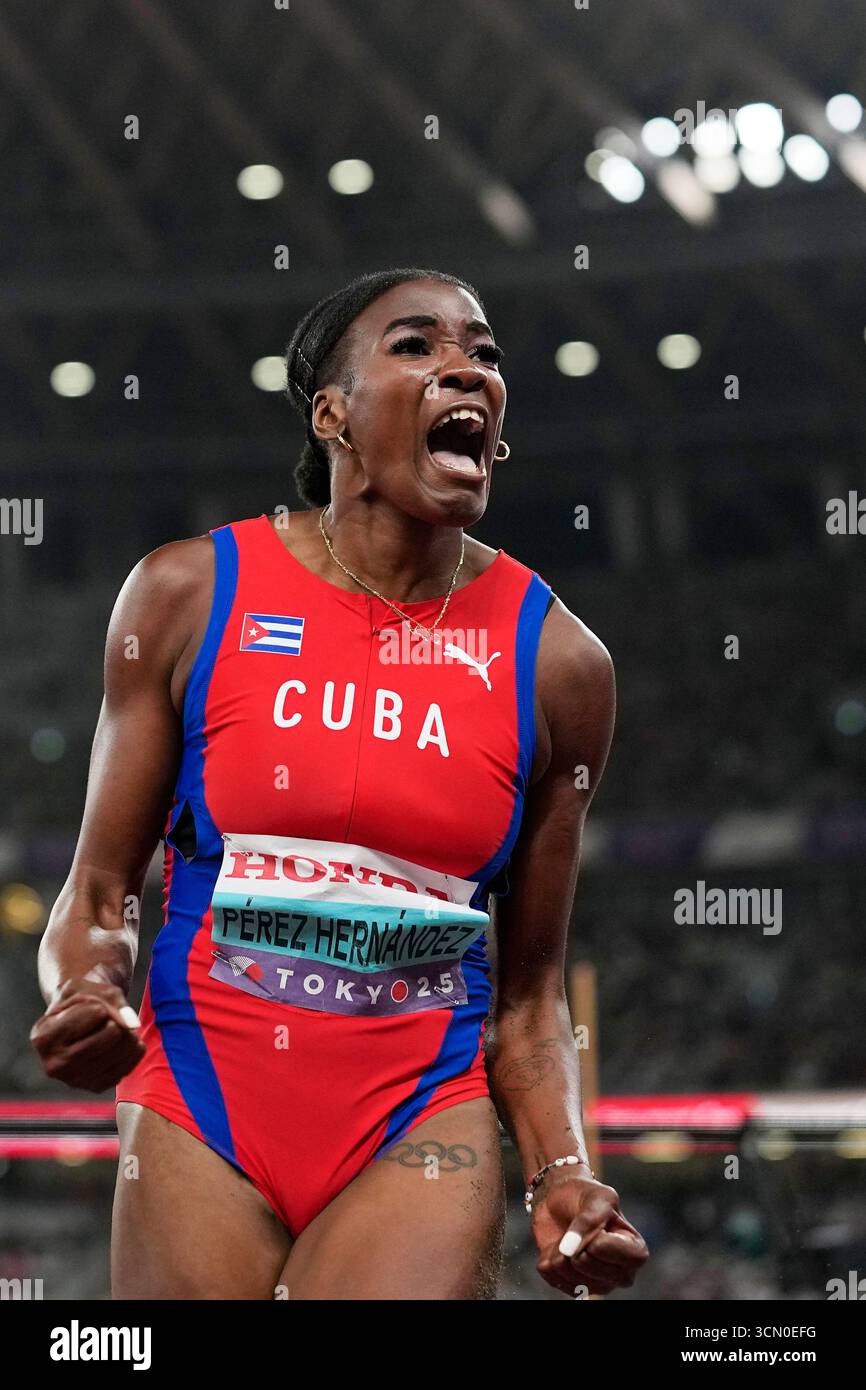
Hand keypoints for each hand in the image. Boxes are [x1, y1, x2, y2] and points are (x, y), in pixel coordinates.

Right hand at [30, 977, 144, 1091]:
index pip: (93, 1015)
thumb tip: (133, 1024)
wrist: (79, 1020)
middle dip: (117, 1022)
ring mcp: (74, 1081)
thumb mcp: (91, 989)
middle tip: (111, 1018)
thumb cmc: (83, 1000)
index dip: (100, 1006)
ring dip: (128, 1035)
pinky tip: (124, 1042)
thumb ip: (113, 1001)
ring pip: (119, 1053)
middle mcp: (53, 1065)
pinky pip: (127, 1066)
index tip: (91, 1005)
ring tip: (118, 1027)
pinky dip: (134, 1050)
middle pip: (105, 1038)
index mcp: (43, 1037)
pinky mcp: (95, 1087)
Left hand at [532, 1169, 648, 1296]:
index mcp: (635, 1252)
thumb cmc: (586, 1197)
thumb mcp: (597, 1197)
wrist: (559, 1201)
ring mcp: (596, 1285)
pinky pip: (551, 1276)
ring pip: (566, 1270)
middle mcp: (620, 1275)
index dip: (601, 1241)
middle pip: (587, 1263)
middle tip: (580, 1228)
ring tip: (569, 1237)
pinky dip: (548, 1256)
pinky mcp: (572, 1289)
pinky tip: (559, 1247)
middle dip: (575, 1240)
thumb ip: (589, 1221)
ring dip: (559, 1248)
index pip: (627, 1258)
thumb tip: (569, 1251)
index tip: (594, 1224)